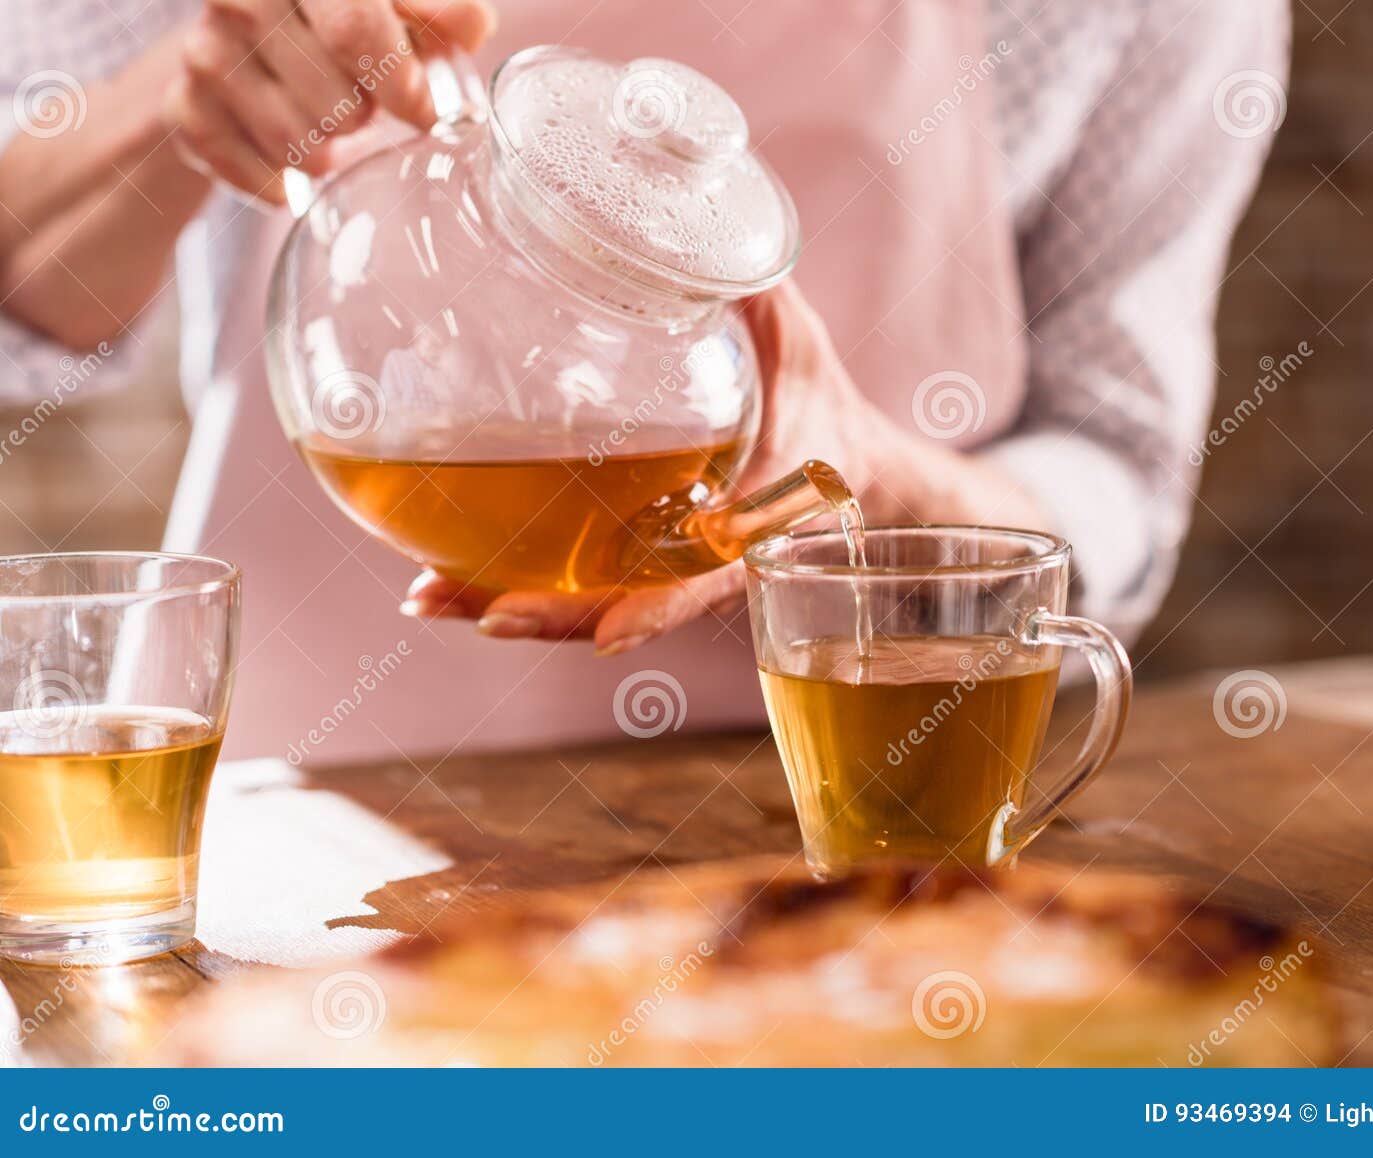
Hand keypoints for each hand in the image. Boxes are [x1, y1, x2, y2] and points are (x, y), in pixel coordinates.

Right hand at [163, 0, 495, 202]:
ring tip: (319, 119)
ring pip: (302, 149)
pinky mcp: (184, 110)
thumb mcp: (392, 4)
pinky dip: (286, 183)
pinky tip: (287, 156)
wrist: (246, 37)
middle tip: (352, 99)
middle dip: (361, 117)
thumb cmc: (338, 17)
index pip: (355, 30)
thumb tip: (473, 26)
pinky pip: (262, 179)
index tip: (423, 110)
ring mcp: (203, 54)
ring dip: (327, 150)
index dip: (403, 85)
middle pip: (337, 106)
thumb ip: (435, 12)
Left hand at [402, 280, 1045, 652]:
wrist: (854, 471)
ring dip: (510, 603)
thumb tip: (695, 221)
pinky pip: (583, 577)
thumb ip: (754, 292)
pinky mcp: (645, 557)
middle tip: (457, 606)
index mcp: (760, 519)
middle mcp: (704, 559)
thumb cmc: (825, 404)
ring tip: (427, 598)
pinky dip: (523, 577)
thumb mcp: (799, 342)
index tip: (603, 635)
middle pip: (622, 607)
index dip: (656, 605)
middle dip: (543, 614)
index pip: (707, 574)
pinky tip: (452, 565)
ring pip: (591, 604)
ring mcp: (667, 567)